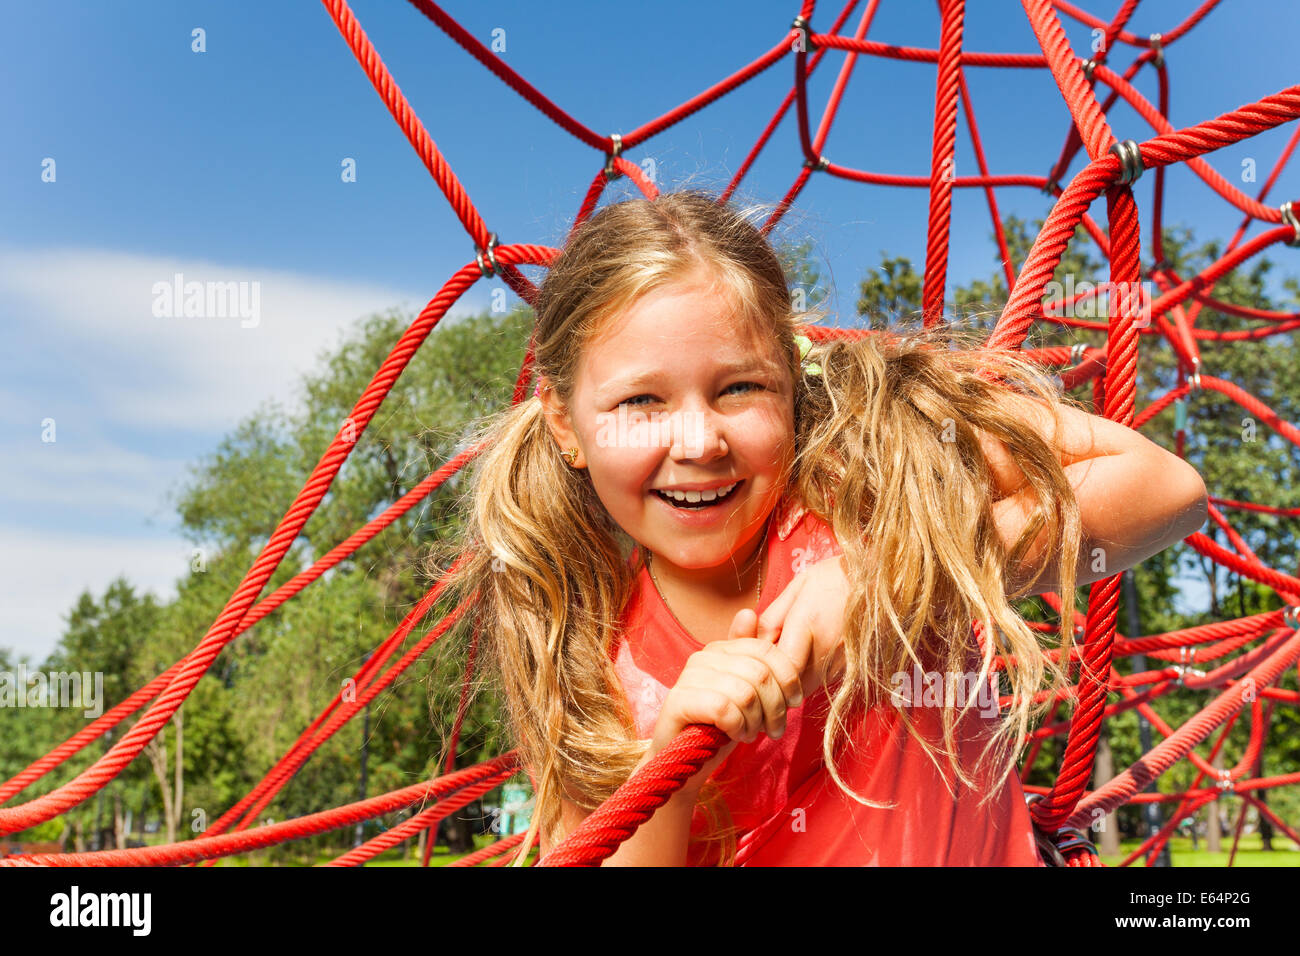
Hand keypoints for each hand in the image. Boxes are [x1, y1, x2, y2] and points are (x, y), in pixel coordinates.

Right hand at [647, 610, 803, 796]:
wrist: (683, 760)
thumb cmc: (719, 725)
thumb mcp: (745, 691)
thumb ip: (753, 659)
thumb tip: (747, 613)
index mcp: (720, 649)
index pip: (766, 650)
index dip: (788, 677)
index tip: (794, 702)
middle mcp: (702, 657)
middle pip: (760, 673)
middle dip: (776, 706)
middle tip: (774, 728)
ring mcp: (687, 678)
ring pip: (745, 693)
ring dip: (757, 721)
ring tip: (752, 733)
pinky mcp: (678, 702)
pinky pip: (724, 708)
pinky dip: (737, 727)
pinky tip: (734, 735)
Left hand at [755, 555, 852, 700]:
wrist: (885, 580)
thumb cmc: (837, 577)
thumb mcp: (798, 586)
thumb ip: (772, 618)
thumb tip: (752, 642)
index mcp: (809, 624)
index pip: (778, 667)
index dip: (762, 672)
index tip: (752, 666)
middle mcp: (827, 650)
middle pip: (789, 685)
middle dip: (772, 681)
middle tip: (760, 667)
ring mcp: (842, 663)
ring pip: (804, 687)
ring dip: (789, 681)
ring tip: (782, 658)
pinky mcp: (851, 669)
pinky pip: (820, 681)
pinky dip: (807, 676)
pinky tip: (805, 657)